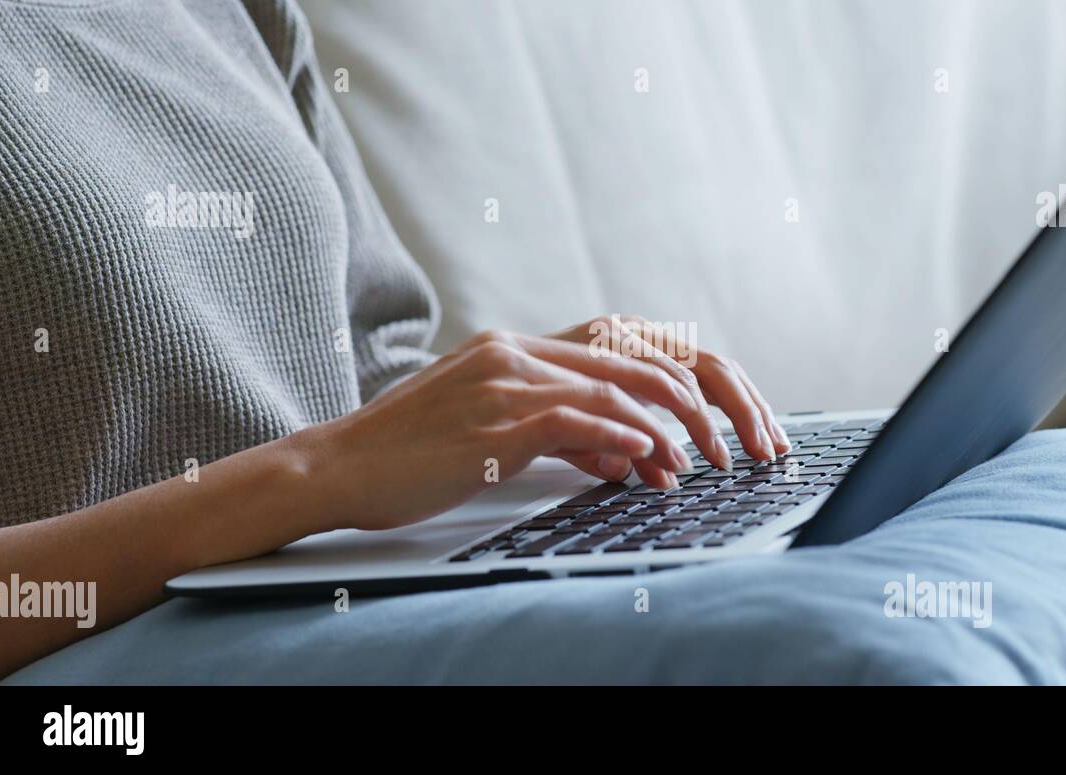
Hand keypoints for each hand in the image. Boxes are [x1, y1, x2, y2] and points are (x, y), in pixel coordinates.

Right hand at [306, 319, 787, 529]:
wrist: (338, 467)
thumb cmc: (411, 457)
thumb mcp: (495, 436)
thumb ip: (564, 435)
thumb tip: (631, 456)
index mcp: (516, 348)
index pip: (619, 349)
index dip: (673, 379)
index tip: (709, 415)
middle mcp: (516, 352)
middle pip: (630, 360)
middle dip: (692, 399)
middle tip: (727, 439)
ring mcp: (504, 382)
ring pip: (612, 388)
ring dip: (667, 428)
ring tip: (699, 462)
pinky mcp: (493, 422)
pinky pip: (575, 421)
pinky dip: (621, 439)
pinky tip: (650, 461)